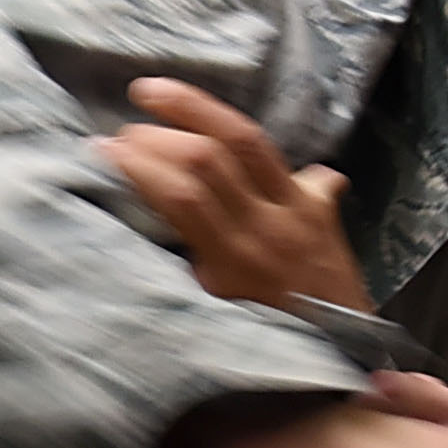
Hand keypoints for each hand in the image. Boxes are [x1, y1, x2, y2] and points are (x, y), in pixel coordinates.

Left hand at [105, 78, 369, 312]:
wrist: (341, 357)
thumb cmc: (327, 294)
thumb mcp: (329, 235)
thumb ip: (316, 197)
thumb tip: (323, 174)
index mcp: (295, 200)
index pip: (242, 137)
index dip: (192, 106)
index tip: (149, 90)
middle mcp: (271, 221)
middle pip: (208, 159)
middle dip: (156, 137)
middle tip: (119, 133)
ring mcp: (244, 257)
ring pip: (187, 195)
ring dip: (141, 168)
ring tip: (106, 155)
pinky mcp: (220, 291)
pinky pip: (176, 245)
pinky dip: (143, 217)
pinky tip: (112, 207)